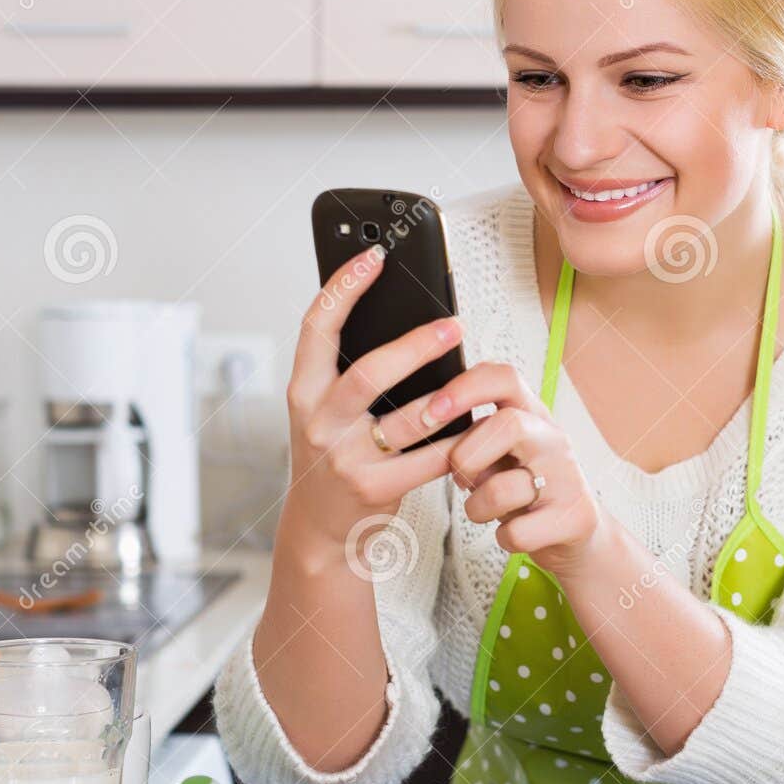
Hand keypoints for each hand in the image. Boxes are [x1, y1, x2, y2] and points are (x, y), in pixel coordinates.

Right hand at [282, 245, 465, 558]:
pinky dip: (460, 440)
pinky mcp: (375, 489)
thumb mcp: (325, 411)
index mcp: (303, 391)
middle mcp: (317, 423)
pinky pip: (431, 458)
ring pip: (409, 418)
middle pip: (368, 373)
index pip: (316, 327)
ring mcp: (345, 459)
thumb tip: (401, 316)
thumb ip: (346, 371)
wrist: (319, 527)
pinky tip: (481, 424)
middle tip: (452, 324)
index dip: (343, 287)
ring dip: (450, 396)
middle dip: (414, 345)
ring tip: (478, 376)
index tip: (374, 256)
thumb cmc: (333, 454)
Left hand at [432, 362, 607, 577]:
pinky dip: (503, 537)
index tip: (432, 413)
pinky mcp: (574, 518)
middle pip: (507, 425)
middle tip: (460, 478)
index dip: (464, 389)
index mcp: (533, 415)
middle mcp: (554, 439)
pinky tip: (513, 531)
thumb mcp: (502, 452)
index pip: (504, 378)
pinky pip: (516, 532)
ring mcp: (568, 478)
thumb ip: (475, 435)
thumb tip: (426, 423)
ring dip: (477, 507)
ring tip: (485, 510)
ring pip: (502, 489)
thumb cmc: (526, 488)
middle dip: (466, 457)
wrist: (578, 533)